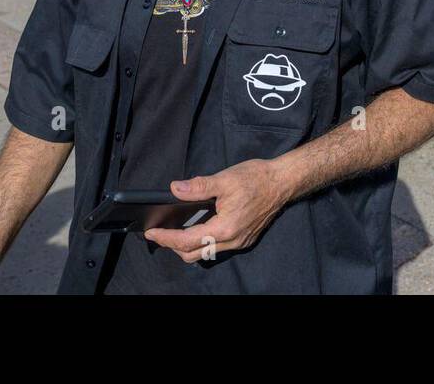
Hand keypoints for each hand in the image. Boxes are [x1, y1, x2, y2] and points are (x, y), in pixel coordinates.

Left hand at [144, 160, 290, 263]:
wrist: (283, 182)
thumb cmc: (256, 178)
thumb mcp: (224, 179)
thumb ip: (198, 186)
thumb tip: (175, 189)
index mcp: (225, 228)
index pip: (187, 241)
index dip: (166, 238)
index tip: (151, 233)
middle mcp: (232, 240)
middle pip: (195, 254)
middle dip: (174, 246)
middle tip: (160, 233)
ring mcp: (240, 241)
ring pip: (207, 253)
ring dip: (189, 246)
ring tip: (175, 231)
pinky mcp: (245, 238)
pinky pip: (218, 247)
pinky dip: (203, 241)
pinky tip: (198, 227)